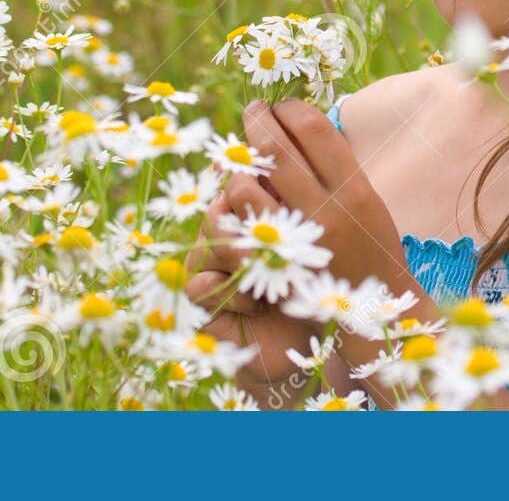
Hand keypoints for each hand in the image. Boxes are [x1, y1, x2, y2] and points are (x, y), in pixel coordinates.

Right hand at [186, 183, 321, 392]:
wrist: (304, 335)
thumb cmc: (312, 283)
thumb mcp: (308, 241)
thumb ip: (292, 204)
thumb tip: (280, 172)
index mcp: (248, 208)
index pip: (238, 180)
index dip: (254, 187)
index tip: (284, 205)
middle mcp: (222, 229)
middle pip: (222, 206)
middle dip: (256, 226)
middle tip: (285, 248)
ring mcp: (206, 260)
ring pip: (212, 240)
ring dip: (250, 261)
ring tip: (277, 279)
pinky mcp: (197, 295)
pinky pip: (202, 282)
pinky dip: (235, 294)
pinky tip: (257, 305)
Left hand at [242, 97, 412, 290]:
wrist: (377, 308)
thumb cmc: (371, 245)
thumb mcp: (366, 199)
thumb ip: (335, 167)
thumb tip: (299, 124)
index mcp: (354, 188)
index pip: (314, 129)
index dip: (292, 108)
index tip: (282, 104)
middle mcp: (327, 210)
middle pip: (278, 146)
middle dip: (258, 119)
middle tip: (252, 110)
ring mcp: (296, 239)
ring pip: (246, 185)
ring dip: (239, 164)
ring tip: (242, 157)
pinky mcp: (273, 265)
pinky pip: (238, 225)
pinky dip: (233, 204)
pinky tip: (237, 194)